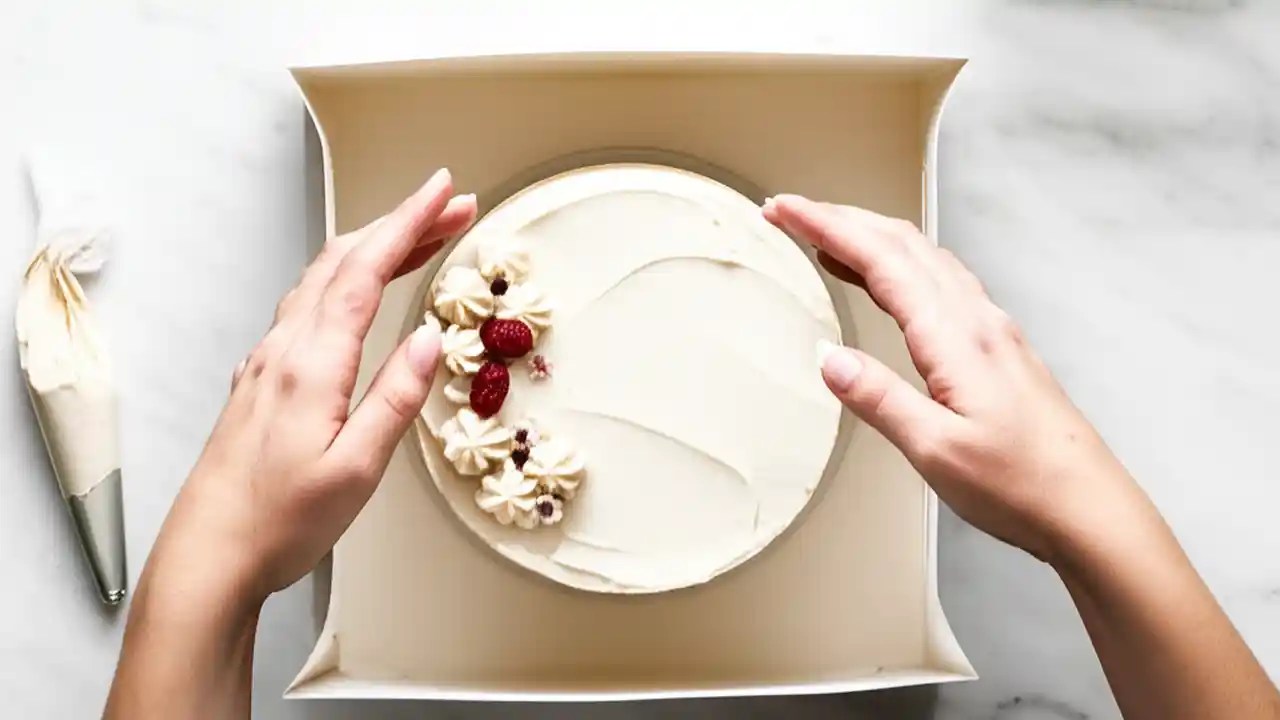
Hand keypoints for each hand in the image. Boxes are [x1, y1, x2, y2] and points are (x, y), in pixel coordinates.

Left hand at [151, 168, 474, 603]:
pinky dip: (346, 280)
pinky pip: (308, 306)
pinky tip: (360, 293)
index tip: (444, 190)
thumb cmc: (280, 522)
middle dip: (400, 224)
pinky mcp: (262, 381)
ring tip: (419, 239)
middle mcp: (284, 350)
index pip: (365, 272)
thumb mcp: (357, 468)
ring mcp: (267, 362)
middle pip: (343, 262)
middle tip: (451, 208)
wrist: (208, 556)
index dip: (409, 223)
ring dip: (373, 249)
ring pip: (322, 280)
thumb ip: (396, 397)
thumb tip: (429, 338)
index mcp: (311, 364)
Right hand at [763, 195, 1152, 563]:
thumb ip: (878, 399)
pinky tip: (886, 283)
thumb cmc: (1023, 486)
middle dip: (841, 219)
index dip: (826, 227)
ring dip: (871, 237)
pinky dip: (900, 267)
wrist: (1089, 508)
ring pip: (923, 258)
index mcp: (957, 337)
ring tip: (825, 237)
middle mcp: (977, 322)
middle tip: (791, 213)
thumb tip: (827, 358)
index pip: (880, 260)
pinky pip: (940, 284)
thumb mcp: (936, 451)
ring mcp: (991, 331)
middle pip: (902, 243)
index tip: (784, 210)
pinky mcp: (997, 349)